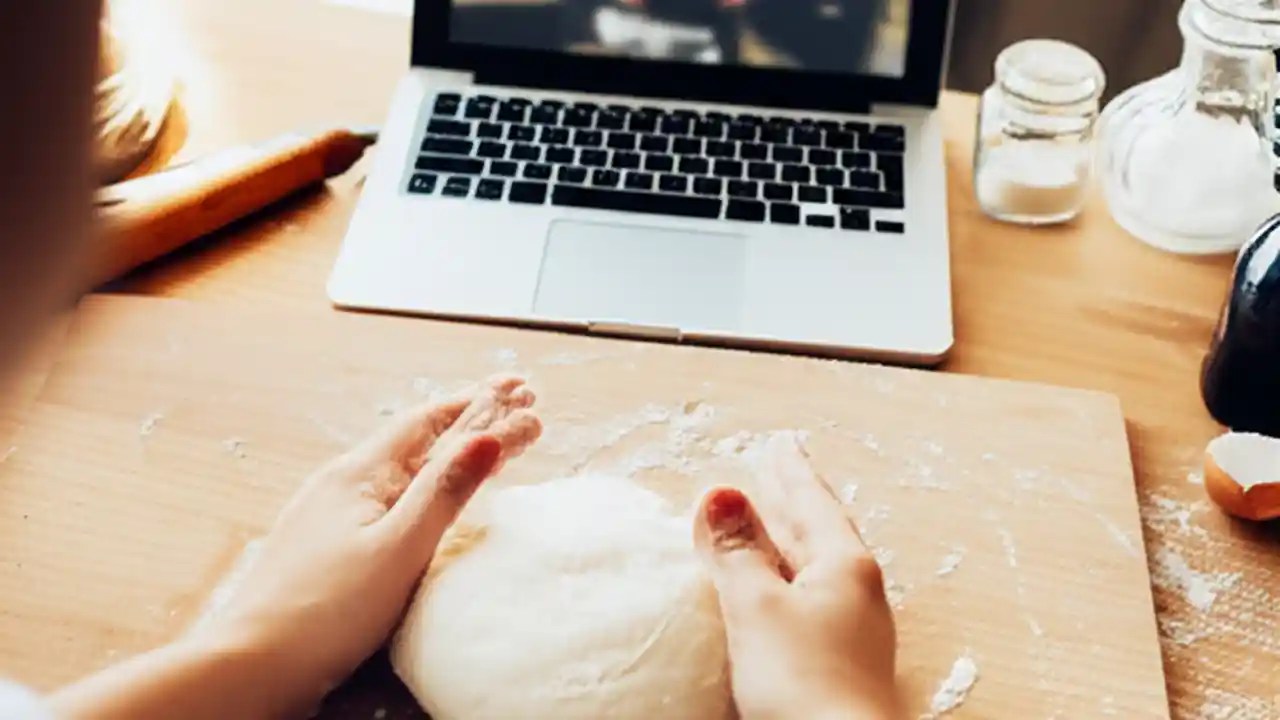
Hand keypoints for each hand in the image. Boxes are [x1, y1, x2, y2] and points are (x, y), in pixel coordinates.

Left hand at [196, 376, 542, 714]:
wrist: (251, 666)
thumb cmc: (324, 611)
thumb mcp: (398, 548)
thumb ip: (445, 492)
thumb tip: (490, 436)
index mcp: (359, 474)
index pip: (428, 421)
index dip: (477, 402)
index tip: (521, 390)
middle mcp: (342, 484)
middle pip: (417, 441)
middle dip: (470, 422)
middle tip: (518, 406)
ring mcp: (331, 516)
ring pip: (404, 472)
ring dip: (450, 455)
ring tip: (486, 447)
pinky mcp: (327, 548)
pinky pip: (388, 501)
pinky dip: (425, 488)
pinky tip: (430, 500)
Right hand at [694, 434, 899, 719]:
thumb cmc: (806, 683)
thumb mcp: (758, 607)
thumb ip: (737, 553)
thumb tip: (720, 493)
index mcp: (844, 566)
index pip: (812, 502)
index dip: (789, 471)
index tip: (780, 440)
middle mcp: (855, 594)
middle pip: (817, 533)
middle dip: (790, 503)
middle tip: (775, 470)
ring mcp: (850, 632)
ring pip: (813, 570)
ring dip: (785, 543)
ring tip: (766, 525)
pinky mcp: (836, 667)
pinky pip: (807, 605)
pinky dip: (783, 584)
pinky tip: (770, 595)